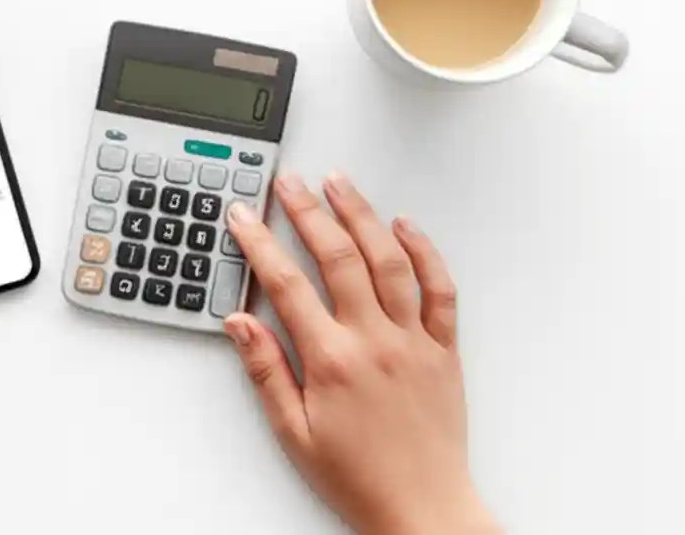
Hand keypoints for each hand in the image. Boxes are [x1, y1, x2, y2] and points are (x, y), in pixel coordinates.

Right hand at [224, 173, 497, 534]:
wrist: (423, 510)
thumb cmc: (358, 478)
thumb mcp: (293, 434)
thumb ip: (265, 371)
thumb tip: (239, 323)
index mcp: (331, 361)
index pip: (287, 285)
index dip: (260, 243)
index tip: (243, 217)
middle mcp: (375, 341)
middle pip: (339, 257)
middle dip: (308, 212)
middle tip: (289, 183)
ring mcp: (414, 341)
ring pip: (389, 260)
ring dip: (362, 215)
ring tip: (340, 184)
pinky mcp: (445, 349)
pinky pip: (440, 289)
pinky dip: (424, 252)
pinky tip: (405, 226)